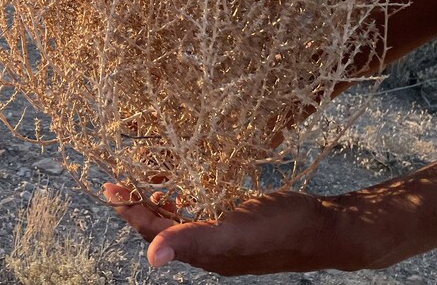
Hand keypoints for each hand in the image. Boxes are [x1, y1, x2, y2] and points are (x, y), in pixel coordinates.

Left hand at [103, 182, 356, 275]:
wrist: (326, 227)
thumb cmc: (282, 228)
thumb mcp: (235, 231)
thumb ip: (193, 240)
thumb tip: (151, 257)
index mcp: (205, 253)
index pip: (154, 233)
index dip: (130, 211)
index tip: (110, 187)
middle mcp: (210, 248)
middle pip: (162, 227)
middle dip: (137, 204)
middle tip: (117, 180)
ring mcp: (223, 235)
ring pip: (179, 218)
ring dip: (158, 200)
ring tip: (142, 178)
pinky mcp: (236, 221)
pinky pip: (200, 209)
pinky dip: (185, 195)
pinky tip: (182, 180)